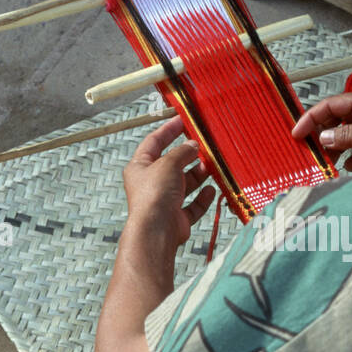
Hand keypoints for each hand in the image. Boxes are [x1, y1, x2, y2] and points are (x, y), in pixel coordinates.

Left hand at [122, 117, 215, 246]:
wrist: (156, 231)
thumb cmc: (154, 195)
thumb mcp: (168, 164)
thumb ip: (182, 152)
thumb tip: (193, 145)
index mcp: (140, 167)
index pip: (154, 142)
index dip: (169, 130)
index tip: (183, 120)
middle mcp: (151, 184)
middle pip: (172, 164)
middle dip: (188, 155)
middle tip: (204, 146)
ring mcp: (164, 201)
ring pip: (185, 184)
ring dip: (198, 175)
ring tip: (211, 167)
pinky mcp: (176, 217)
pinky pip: (192, 205)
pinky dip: (202, 198)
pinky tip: (211, 190)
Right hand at [291, 90, 351, 170]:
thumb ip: (347, 136)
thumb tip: (323, 138)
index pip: (330, 106)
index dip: (311, 118)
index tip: (297, 133)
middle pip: (337, 120)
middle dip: (323, 136)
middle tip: (311, 151)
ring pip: (349, 135)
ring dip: (337, 148)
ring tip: (327, 162)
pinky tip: (348, 167)